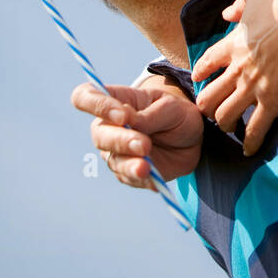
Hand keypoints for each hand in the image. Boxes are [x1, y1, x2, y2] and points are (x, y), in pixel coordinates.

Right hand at [72, 78, 203, 189]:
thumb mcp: (171, 108)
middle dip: (121, 140)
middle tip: (144, 145)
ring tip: (146, 167)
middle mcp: (109, 127)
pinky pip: (130, 178)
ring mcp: (116, 152)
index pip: (85, 97)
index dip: (96, 105)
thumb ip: (150, 115)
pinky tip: (154, 179)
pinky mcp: (128, 172)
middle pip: (99, 134)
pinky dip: (142, 179)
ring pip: (113, 160)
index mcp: (116, 101)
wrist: (192, 139)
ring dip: (129, 164)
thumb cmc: (177, 115)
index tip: (123, 116)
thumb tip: (127, 121)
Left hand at [190, 0, 277, 155]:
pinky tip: (249, 151)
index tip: (200, 78)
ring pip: (226, 115)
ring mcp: (253, 88)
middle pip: (208, 96)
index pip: (207, 63)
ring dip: (225, 123)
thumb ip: (239, 4)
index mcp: (233, 44)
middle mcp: (237, 69)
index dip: (201, 72)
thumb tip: (227, 13)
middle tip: (211, 110)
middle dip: (207, 105)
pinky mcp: (272, 101)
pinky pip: (256, 128)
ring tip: (229, 129)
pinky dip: (250, 142)